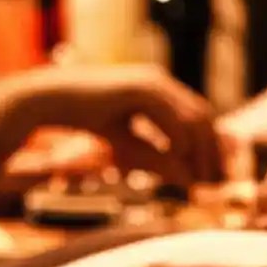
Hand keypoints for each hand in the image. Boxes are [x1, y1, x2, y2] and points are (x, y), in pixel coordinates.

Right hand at [9, 65, 221, 183]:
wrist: (48, 99)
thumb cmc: (85, 120)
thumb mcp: (129, 147)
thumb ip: (159, 160)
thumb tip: (190, 184)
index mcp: (161, 89)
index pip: (199, 117)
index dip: (211, 147)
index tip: (216, 176)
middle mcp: (161, 82)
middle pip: (203, 117)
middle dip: (213, 152)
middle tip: (218, 182)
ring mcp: (152, 81)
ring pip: (193, 117)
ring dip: (201, 151)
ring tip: (201, 179)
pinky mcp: (140, 88)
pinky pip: (172, 117)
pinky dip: (180, 140)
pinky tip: (179, 160)